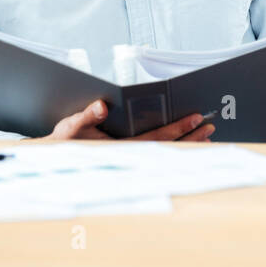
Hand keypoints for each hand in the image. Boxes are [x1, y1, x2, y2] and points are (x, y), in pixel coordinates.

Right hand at [37, 99, 214, 141]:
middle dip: (190, 138)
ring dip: (187, 143)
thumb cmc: (64, 143)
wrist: (54, 161)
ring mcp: (132, 158)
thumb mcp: (71, 126)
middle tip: (211, 127)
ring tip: (207, 135)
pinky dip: (177, 146)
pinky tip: (189, 141)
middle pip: (167, 147)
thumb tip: (102, 105)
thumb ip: (86, 115)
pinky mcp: (131, 156)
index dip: (177, 128)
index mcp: (120, 147)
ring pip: (166, 152)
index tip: (196, 119)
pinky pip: (159, 152)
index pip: (156, 138)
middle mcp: (130, 155)